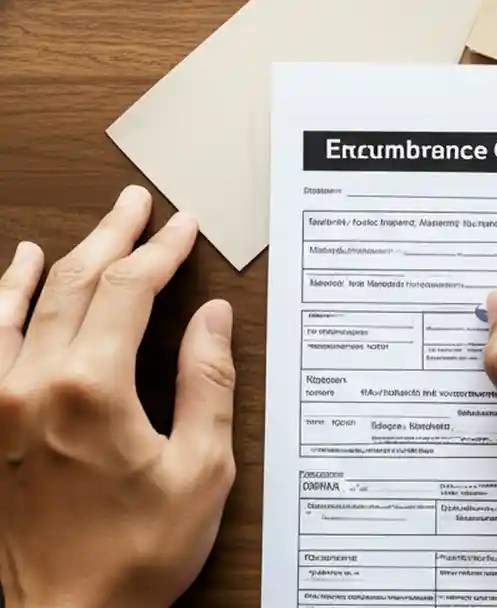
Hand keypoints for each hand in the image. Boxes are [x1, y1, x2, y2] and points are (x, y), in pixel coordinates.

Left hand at [0, 186, 236, 607]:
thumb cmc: (133, 556)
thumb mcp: (200, 471)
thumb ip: (207, 384)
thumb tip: (212, 319)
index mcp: (90, 389)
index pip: (129, 290)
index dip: (161, 251)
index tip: (183, 227)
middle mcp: (32, 383)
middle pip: (77, 283)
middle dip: (115, 236)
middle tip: (140, 204)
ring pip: (26, 302)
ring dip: (63, 256)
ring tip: (91, 227)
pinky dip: (4, 298)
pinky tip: (17, 273)